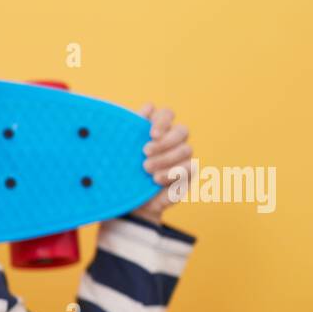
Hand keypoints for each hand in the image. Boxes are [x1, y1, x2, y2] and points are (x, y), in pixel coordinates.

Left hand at [130, 104, 191, 223]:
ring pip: (186, 149)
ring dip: (166, 158)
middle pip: (181, 130)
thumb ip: (132, 129)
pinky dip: (172, 173)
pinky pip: (189, 168)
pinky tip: (156, 179)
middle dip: (164, 141)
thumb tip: (146, 109)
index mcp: (158, 129)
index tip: (151, 134)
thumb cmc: (124, 172)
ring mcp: (183, 157)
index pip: (167, 114)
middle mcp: (173, 141)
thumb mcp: (122, 152)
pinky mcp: (187, 174)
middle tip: (145, 152)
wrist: (130, 202)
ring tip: (146, 168)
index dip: (162, 121)